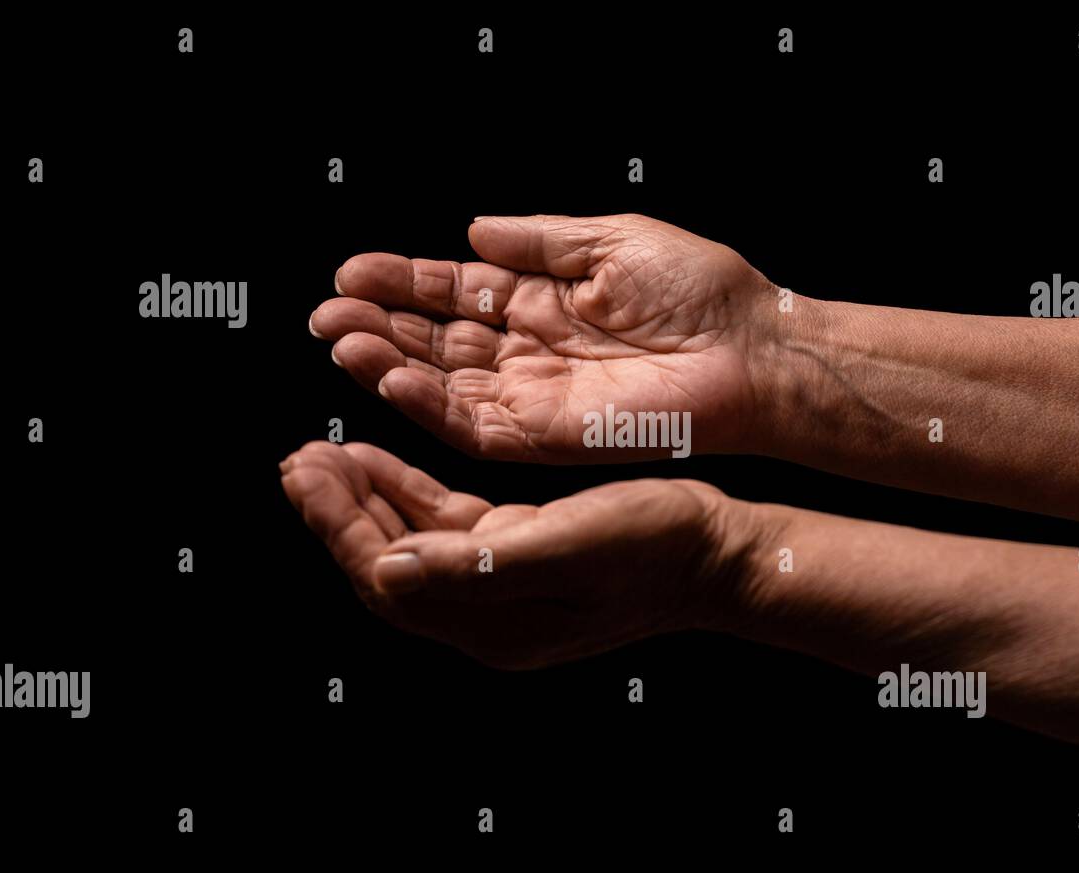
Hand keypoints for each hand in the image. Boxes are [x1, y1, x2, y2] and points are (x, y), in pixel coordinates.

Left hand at [279, 441, 747, 668]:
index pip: (388, 578)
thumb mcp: (566, 549)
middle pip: (386, 564)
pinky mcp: (517, 550)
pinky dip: (406, 493)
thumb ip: (477, 565)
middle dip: (337, 513)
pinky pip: (443, 524)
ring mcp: (500, 583)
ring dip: (363, 500)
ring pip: (408, 542)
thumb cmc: (655, 550)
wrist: (714, 552)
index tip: (305, 474)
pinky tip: (379, 462)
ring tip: (323, 455)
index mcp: (491, 621)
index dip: (339, 527)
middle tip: (298, 460)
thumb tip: (390, 569)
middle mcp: (486, 610)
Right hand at [308, 214, 777, 461]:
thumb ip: (538, 241)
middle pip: (435, 342)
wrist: (750, 349)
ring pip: (443, 386)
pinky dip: (430, 406)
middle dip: (379, 325)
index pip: (453, 292)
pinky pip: (474, 425)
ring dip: (389, 367)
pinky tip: (391, 382)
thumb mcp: (611, 241)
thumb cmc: (700, 291)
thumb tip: (473, 229)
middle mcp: (528, 349)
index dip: (402, 282)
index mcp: (541, 299)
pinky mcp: (546, 436)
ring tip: (343, 342)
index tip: (352, 272)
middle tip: (327, 312)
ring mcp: (534, 395)